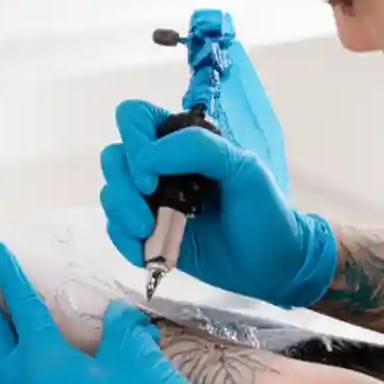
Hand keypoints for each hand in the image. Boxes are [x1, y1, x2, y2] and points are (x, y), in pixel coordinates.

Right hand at [100, 99, 336, 308]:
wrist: (272, 264)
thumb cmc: (264, 210)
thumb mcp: (243, 167)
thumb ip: (198, 147)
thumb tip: (146, 158)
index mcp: (181, 141)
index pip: (135, 118)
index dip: (134, 140)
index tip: (153, 173)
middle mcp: (160, 167)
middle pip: (113, 157)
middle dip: (124, 183)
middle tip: (150, 204)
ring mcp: (152, 202)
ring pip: (110, 193)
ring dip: (123, 211)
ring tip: (148, 231)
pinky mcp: (148, 236)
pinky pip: (115, 230)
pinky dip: (124, 240)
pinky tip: (147, 249)